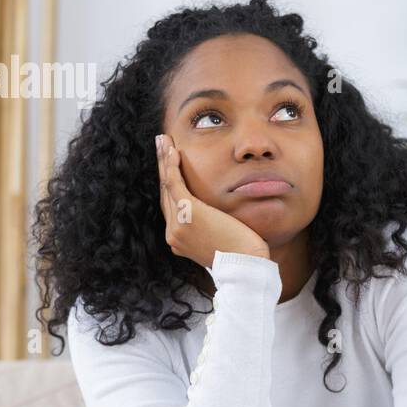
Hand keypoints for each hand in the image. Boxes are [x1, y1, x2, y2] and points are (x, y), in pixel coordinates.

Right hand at [156, 134, 271, 268]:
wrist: (246, 265)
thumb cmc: (243, 255)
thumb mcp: (222, 240)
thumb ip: (213, 227)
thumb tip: (220, 217)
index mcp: (180, 240)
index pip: (172, 205)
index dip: (169, 183)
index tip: (168, 166)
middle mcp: (173, 233)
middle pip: (165, 193)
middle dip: (162, 167)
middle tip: (160, 145)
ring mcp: (178, 224)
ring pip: (167, 185)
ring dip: (164, 160)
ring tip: (162, 140)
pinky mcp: (187, 212)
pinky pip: (175, 183)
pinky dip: (172, 165)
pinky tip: (173, 150)